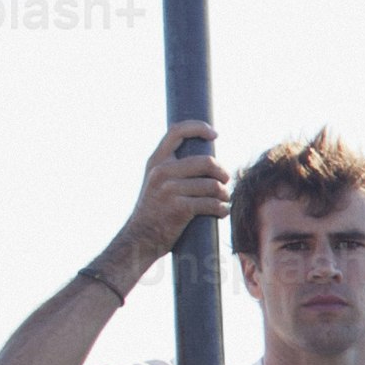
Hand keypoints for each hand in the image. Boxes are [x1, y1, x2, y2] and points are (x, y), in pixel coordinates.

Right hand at [114, 123, 230, 279]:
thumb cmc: (156, 209)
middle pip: (207, 161)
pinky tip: (221, 212)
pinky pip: (212, 204)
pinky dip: (222, 209)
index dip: (198, 127)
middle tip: (224, 182)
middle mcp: (161, 171)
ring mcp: (169, 190)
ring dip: (224, 194)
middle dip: (222, 173)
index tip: (214, 134)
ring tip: (222, 200)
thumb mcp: (157, 181)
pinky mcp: (179, 208)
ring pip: (213, 185)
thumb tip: (206, 157)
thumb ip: (174, 167)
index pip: (177, 131)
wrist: (140, 237)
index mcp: (156, 161)